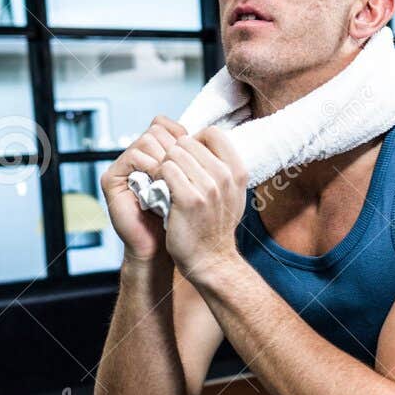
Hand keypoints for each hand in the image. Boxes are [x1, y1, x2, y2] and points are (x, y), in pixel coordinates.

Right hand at [101, 115, 186, 262]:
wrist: (162, 246)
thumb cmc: (178, 219)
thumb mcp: (191, 184)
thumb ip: (192, 159)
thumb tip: (207, 133)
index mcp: (154, 155)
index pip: (165, 125)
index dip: (182, 136)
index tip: (195, 155)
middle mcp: (137, 157)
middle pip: (156, 129)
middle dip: (175, 147)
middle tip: (185, 170)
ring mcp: (123, 167)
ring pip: (147, 140)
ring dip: (164, 158)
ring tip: (173, 179)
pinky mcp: (112, 178)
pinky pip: (133, 156)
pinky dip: (150, 166)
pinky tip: (161, 182)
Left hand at [157, 128, 246, 283]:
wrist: (211, 261)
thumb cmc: (215, 228)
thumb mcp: (232, 195)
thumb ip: (224, 168)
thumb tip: (205, 142)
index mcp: (237, 171)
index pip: (211, 133)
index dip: (194, 141)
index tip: (187, 159)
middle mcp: (225, 176)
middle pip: (188, 141)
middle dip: (174, 154)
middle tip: (170, 174)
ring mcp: (208, 188)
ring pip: (174, 153)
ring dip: (163, 165)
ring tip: (164, 183)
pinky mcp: (188, 200)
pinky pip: (165, 170)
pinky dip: (157, 176)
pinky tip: (158, 191)